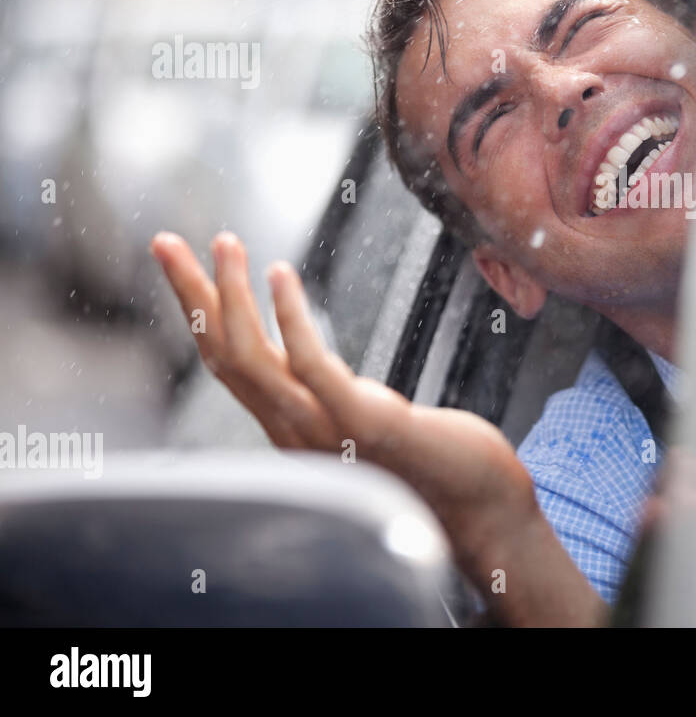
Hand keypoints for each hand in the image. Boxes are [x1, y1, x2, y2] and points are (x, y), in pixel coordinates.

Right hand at [150, 230, 604, 624]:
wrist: (479, 505)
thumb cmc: (432, 458)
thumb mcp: (362, 419)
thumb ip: (329, 398)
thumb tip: (307, 363)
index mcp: (291, 425)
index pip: (228, 365)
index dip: (199, 314)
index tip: (181, 263)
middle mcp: (294, 432)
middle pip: (222, 358)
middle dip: (191, 298)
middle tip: (165, 241)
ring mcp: (323, 432)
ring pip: (252, 361)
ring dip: (230, 297)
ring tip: (224, 243)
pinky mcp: (363, 425)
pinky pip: (311, 368)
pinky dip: (289, 318)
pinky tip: (280, 273)